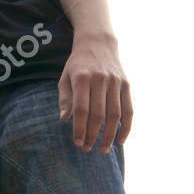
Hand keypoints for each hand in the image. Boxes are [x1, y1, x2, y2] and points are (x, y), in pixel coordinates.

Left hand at [58, 34, 131, 152]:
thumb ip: (65, 98)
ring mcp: (115, 82)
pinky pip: (129, 110)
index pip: (81, 109)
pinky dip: (126, 127)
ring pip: (115, 114)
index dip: (80, 128)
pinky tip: (120, 140)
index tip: (77, 142)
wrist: (98, 43)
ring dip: (110, 135)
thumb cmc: (77, 65)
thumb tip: (64, 119)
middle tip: (87, 148)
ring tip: (103, 149)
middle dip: (92, 135)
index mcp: (82, 78)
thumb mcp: (65, 77)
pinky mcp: (126, 85)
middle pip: (98, 114)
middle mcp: (100, 79)